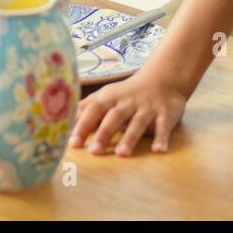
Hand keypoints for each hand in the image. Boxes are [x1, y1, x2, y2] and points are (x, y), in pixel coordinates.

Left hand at [70, 69, 188, 155]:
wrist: (162, 79)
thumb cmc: (127, 92)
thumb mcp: (106, 95)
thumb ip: (87, 107)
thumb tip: (66, 120)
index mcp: (109, 98)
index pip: (93, 111)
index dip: (83, 126)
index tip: (73, 143)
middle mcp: (127, 103)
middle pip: (113, 118)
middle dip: (103, 134)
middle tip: (94, 152)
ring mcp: (147, 109)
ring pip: (137, 124)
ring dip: (129, 139)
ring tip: (121, 154)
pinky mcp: (165, 115)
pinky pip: (163, 127)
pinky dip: (161, 138)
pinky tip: (158, 151)